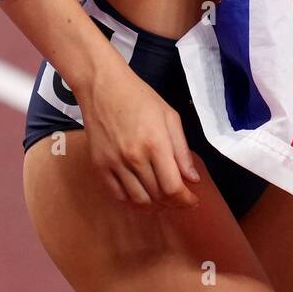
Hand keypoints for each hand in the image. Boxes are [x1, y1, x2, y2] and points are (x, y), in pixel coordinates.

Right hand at [77, 58, 202, 209]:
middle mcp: (135, 157)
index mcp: (156, 143)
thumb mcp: (169, 116)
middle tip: (180, 198)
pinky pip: (118, 195)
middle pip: (157, 196)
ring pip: (138, 200)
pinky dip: (133, 200)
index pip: (173, 187)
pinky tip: (142, 193)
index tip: (192, 200)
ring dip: (154, 205)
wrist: (103, 86)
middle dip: (173, 202)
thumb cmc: (139, 97)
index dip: (185, 200)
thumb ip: (182, 150)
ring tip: (162, 199)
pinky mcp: (100, 166)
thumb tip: (192, 179)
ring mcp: (115, 163)